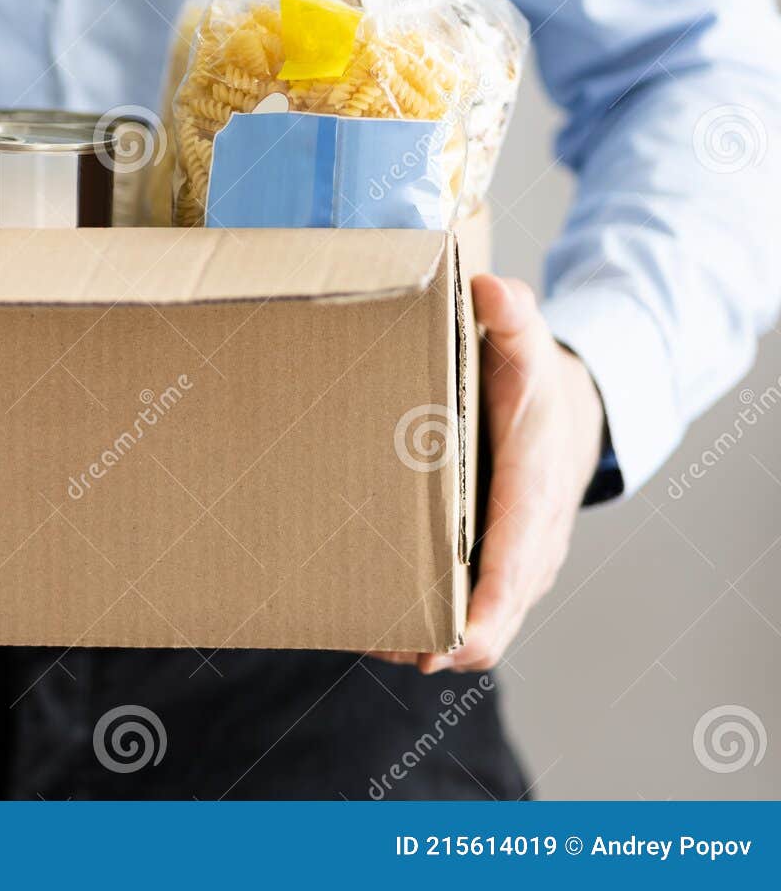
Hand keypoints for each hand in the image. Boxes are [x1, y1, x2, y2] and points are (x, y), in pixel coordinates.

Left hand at [373, 275, 602, 673]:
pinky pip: (475, 609)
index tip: (456, 641)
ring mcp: (520, 558)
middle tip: (386, 647)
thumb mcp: (527, 340)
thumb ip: (511, 315)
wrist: (571, 406)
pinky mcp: (499, 564)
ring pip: (487, 620)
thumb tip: (492, 290)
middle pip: (501, 610)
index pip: (519, 559)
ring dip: (432, 638)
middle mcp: (534, 537)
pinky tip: (381, 621)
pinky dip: (436, 624)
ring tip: (368, 638)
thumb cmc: (535, 377)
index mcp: (536, 488)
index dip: (489, 605)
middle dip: (449, 639)